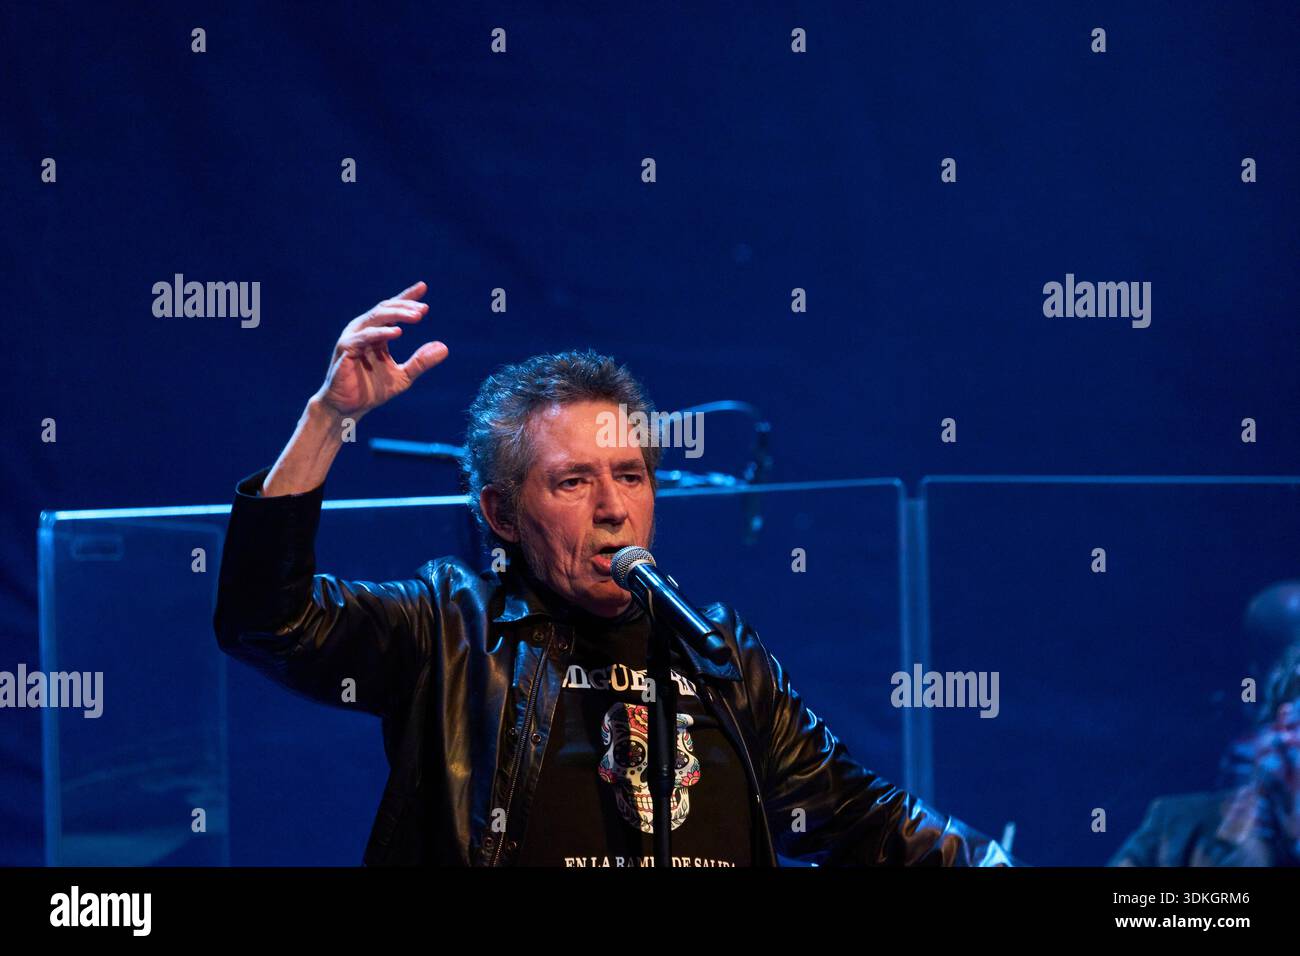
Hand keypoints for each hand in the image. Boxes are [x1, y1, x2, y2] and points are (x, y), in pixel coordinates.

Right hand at [313, 281, 447, 418]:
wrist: (349, 408)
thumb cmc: (372, 391)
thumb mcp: (404, 376)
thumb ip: (421, 361)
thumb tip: (444, 348)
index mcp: (377, 334)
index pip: (392, 310)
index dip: (407, 297)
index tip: (423, 287)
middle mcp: (364, 331)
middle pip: (385, 310)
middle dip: (405, 307)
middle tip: (424, 309)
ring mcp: (353, 338)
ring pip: (375, 318)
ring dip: (397, 315)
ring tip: (417, 316)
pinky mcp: (345, 350)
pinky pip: (363, 337)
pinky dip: (380, 333)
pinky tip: (398, 332)